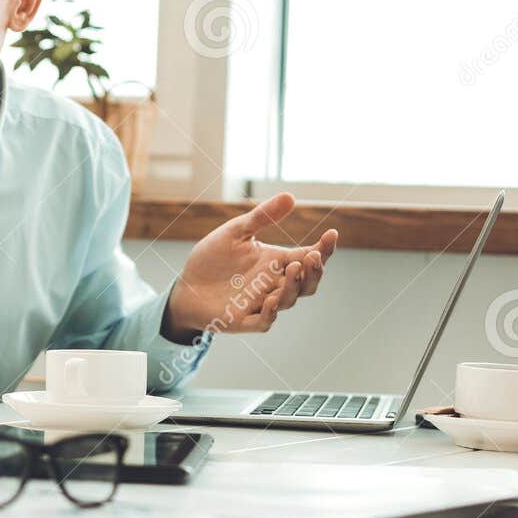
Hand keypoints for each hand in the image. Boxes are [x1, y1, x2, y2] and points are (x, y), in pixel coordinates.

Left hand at [164, 193, 338, 339]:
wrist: (186, 286)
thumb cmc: (213, 259)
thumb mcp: (236, 232)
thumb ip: (262, 217)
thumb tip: (291, 196)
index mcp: (276, 262)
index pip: (308, 257)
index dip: (324, 249)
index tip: (332, 234)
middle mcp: (273, 284)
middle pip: (307, 283)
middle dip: (314, 271)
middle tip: (312, 256)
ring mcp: (260, 304)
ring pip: (288, 300)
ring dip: (294, 286)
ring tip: (294, 267)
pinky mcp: (243, 320)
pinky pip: (263, 321)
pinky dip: (270, 313)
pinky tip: (271, 299)